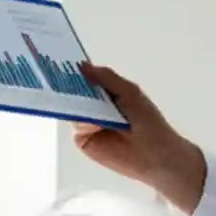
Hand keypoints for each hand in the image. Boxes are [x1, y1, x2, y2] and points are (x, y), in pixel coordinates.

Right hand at [74, 62, 206, 213]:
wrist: (154, 153)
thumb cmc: (147, 121)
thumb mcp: (128, 92)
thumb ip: (106, 77)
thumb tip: (83, 66)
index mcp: (105, 92)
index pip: (84, 78)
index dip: (74, 71)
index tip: (64, 62)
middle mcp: (93, 107)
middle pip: (73, 93)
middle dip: (68, 86)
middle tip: (61, 77)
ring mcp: (87, 123)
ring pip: (73, 110)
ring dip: (77, 104)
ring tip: (79, 98)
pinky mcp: (84, 140)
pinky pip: (77, 127)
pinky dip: (82, 122)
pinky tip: (91, 120)